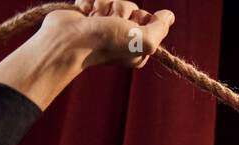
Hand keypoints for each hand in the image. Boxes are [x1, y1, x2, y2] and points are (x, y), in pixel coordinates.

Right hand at [43, 1, 174, 69]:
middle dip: (121, 9)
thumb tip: (170, 15)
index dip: (140, 17)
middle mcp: (123, 36)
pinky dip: (89, 1)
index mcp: (138, 46)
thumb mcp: (143, 40)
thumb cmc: (106, 42)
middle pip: (131, 6)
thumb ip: (159, 28)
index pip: (149, 19)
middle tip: (111, 22)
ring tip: (95, 19)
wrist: (68, 39)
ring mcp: (104, 24)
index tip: (131, 27)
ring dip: (104, 5)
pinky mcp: (88, 13)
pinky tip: (85, 13)